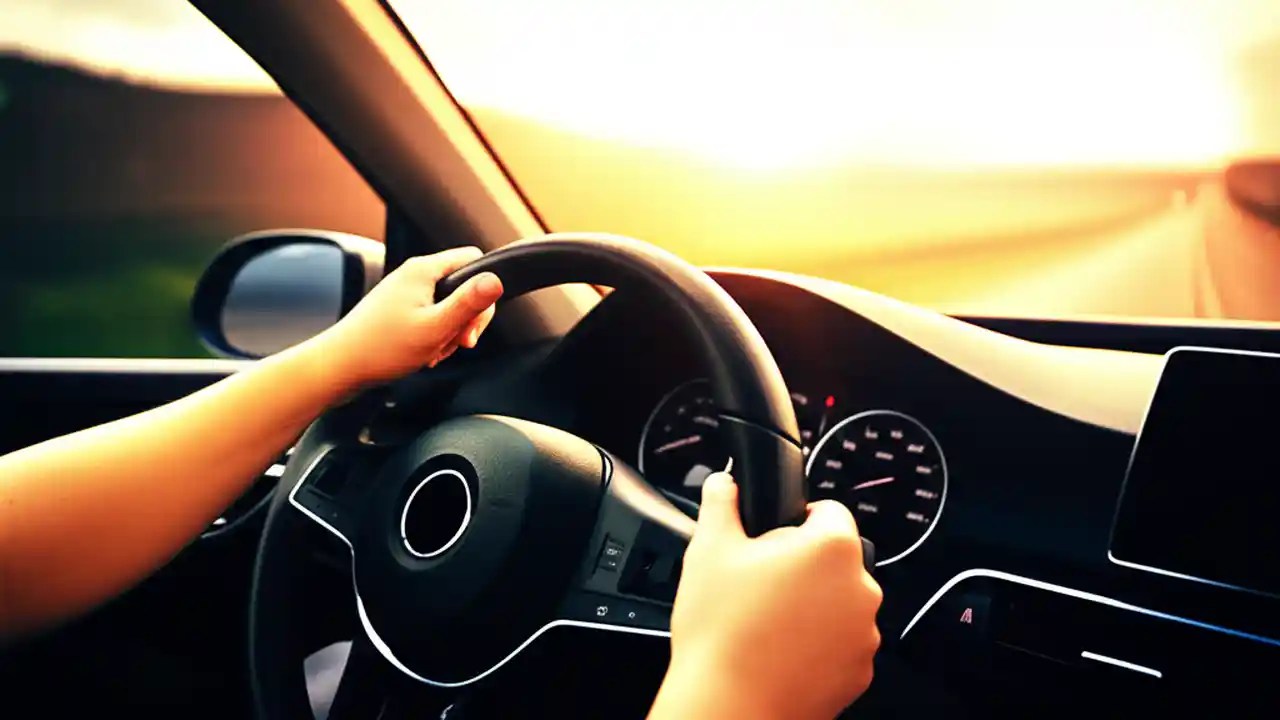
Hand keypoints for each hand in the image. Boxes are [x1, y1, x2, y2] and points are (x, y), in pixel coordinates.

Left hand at [310, 246, 501, 391]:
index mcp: (423, 270)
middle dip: (466, 319)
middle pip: (464, 287)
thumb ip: (468, 304)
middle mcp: (414, 275)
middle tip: (456, 342)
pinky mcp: (398, 310)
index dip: (483, 292)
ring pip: (449, 307)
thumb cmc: (381, 349)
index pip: (474, 261)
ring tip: (431, 351)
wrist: (339, 367)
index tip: (472, 323)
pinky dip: (433, 337)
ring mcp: (405, 292)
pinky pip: (431, 318)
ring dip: (449, 333)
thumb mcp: (435, 327)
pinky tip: (422, 353)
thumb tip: (497, 280)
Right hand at [650, 473, 881, 719]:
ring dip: (812, 605)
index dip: (795, 519)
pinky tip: (778, 650)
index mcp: (832, 548)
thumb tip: (724, 484)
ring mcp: (864, 634)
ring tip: (765, 621)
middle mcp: (861, 589)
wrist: (729, 707)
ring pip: (839, 602)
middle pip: (835, 558)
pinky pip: (841, 643)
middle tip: (759, 583)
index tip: (771, 539)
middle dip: (802, 564)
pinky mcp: (859, 672)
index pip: (828, 510)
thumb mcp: (709, 550)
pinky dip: (817, 644)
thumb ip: (721, 503)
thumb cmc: (721, 631)